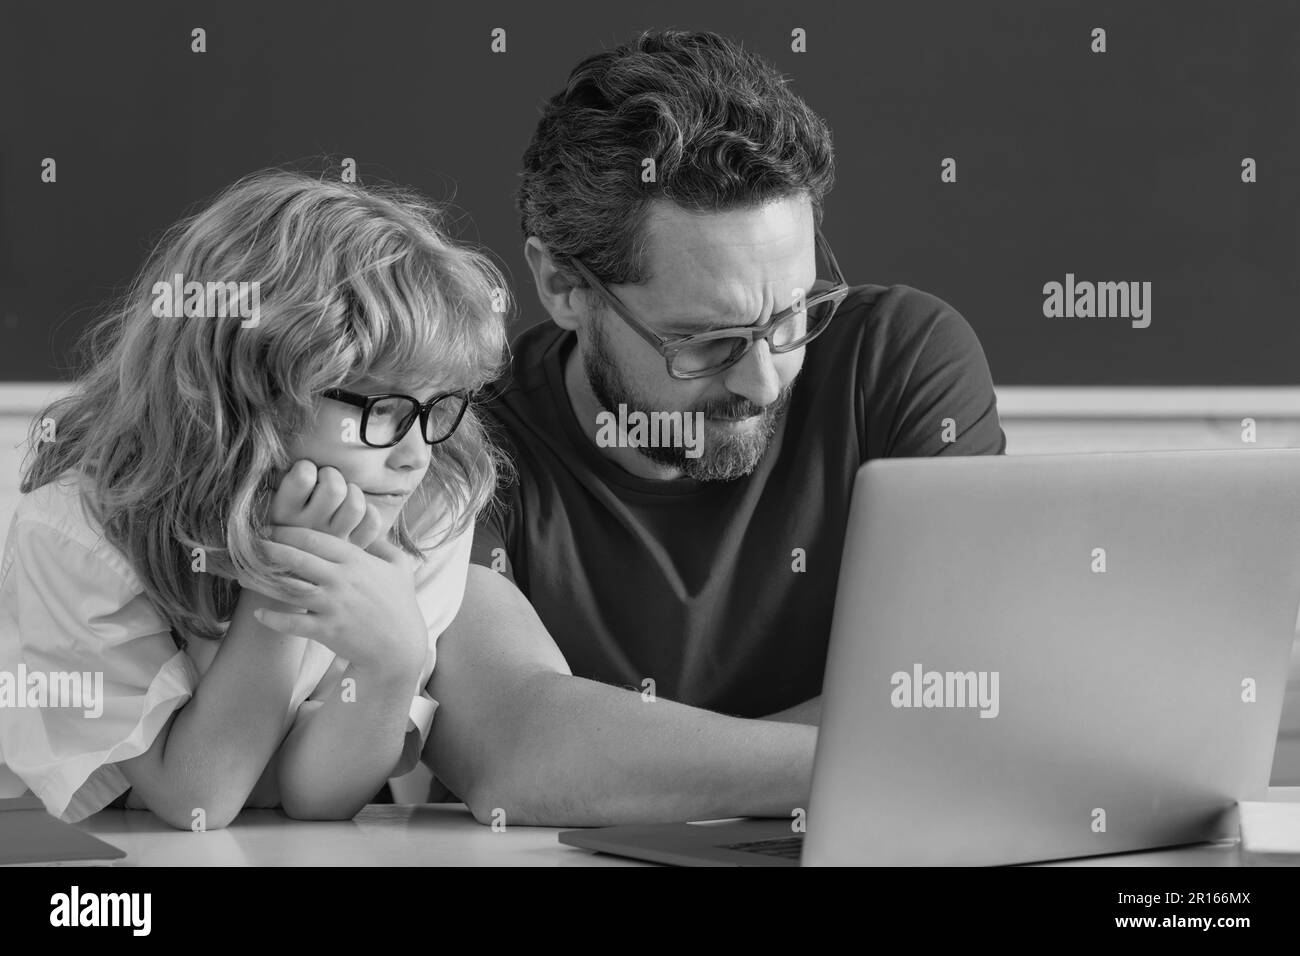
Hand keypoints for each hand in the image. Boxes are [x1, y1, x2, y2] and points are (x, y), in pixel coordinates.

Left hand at [246, 526, 427, 675]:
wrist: (401, 647)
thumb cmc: (401, 605)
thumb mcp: (400, 567)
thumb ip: (382, 543)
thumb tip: (370, 525)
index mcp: (356, 561)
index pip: (316, 539)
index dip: (289, 531)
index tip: (269, 527)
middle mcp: (341, 580)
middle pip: (297, 559)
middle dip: (269, 549)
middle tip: (248, 544)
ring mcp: (333, 605)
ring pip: (290, 588)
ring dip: (263, 581)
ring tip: (242, 574)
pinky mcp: (327, 630)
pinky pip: (294, 623)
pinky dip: (274, 619)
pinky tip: (260, 613)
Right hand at [268, 460, 384, 549]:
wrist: (285, 577)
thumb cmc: (280, 532)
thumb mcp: (271, 507)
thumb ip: (284, 484)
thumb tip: (300, 457)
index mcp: (283, 513)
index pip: (304, 474)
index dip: (307, 468)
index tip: (304, 476)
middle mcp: (309, 528)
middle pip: (335, 487)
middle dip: (332, 476)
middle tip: (325, 483)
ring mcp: (334, 540)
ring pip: (356, 503)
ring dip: (352, 493)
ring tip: (342, 497)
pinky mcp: (353, 549)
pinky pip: (372, 521)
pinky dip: (369, 513)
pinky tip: (356, 514)